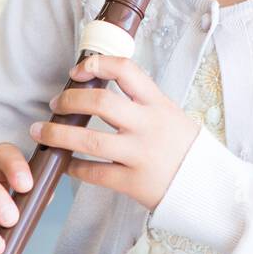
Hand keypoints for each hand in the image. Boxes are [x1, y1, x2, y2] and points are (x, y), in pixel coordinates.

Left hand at [30, 55, 200, 212]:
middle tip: (55, 104)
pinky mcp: (134, 183)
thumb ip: (143, 104)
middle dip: (69, 100)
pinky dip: (76, 168)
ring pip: (90, 140)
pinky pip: (96, 173)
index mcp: (158, 104)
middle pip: (100, 103)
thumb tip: (103, 89)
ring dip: (59, 134)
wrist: (210, 187)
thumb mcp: (172, 116)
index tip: (78, 71)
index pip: (126, 70)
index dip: (96, 65)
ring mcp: (141, 155)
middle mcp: (149, 126)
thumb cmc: (186, 149)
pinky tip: (68, 166)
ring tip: (42, 132)